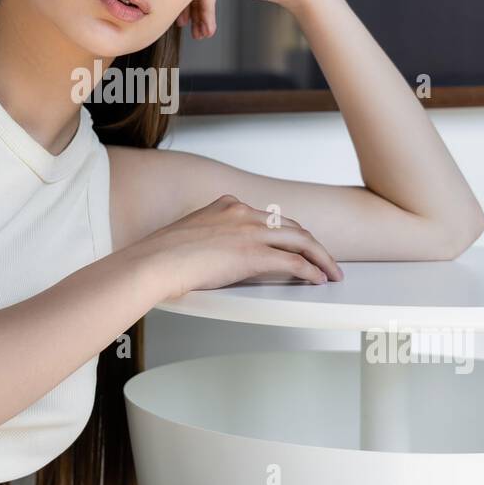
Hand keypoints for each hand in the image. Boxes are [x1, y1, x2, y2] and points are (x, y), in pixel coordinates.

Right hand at [142, 194, 343, 298]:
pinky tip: (317, 279)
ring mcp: (250, 232)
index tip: (295, 244)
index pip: (268, 217)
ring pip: (300, 240)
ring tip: (330, 270)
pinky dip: (311, 270)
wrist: (153, 262)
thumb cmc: (162, 255)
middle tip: (323, 258)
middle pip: (290, 226)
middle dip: (311, 244)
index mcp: (227, 205)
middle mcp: (242, 213)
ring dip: (320, 257)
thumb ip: (210, 238)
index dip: (286, 233)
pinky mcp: (253, 255)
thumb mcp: (189, 235)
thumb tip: (215, 255)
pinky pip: (294, 262)